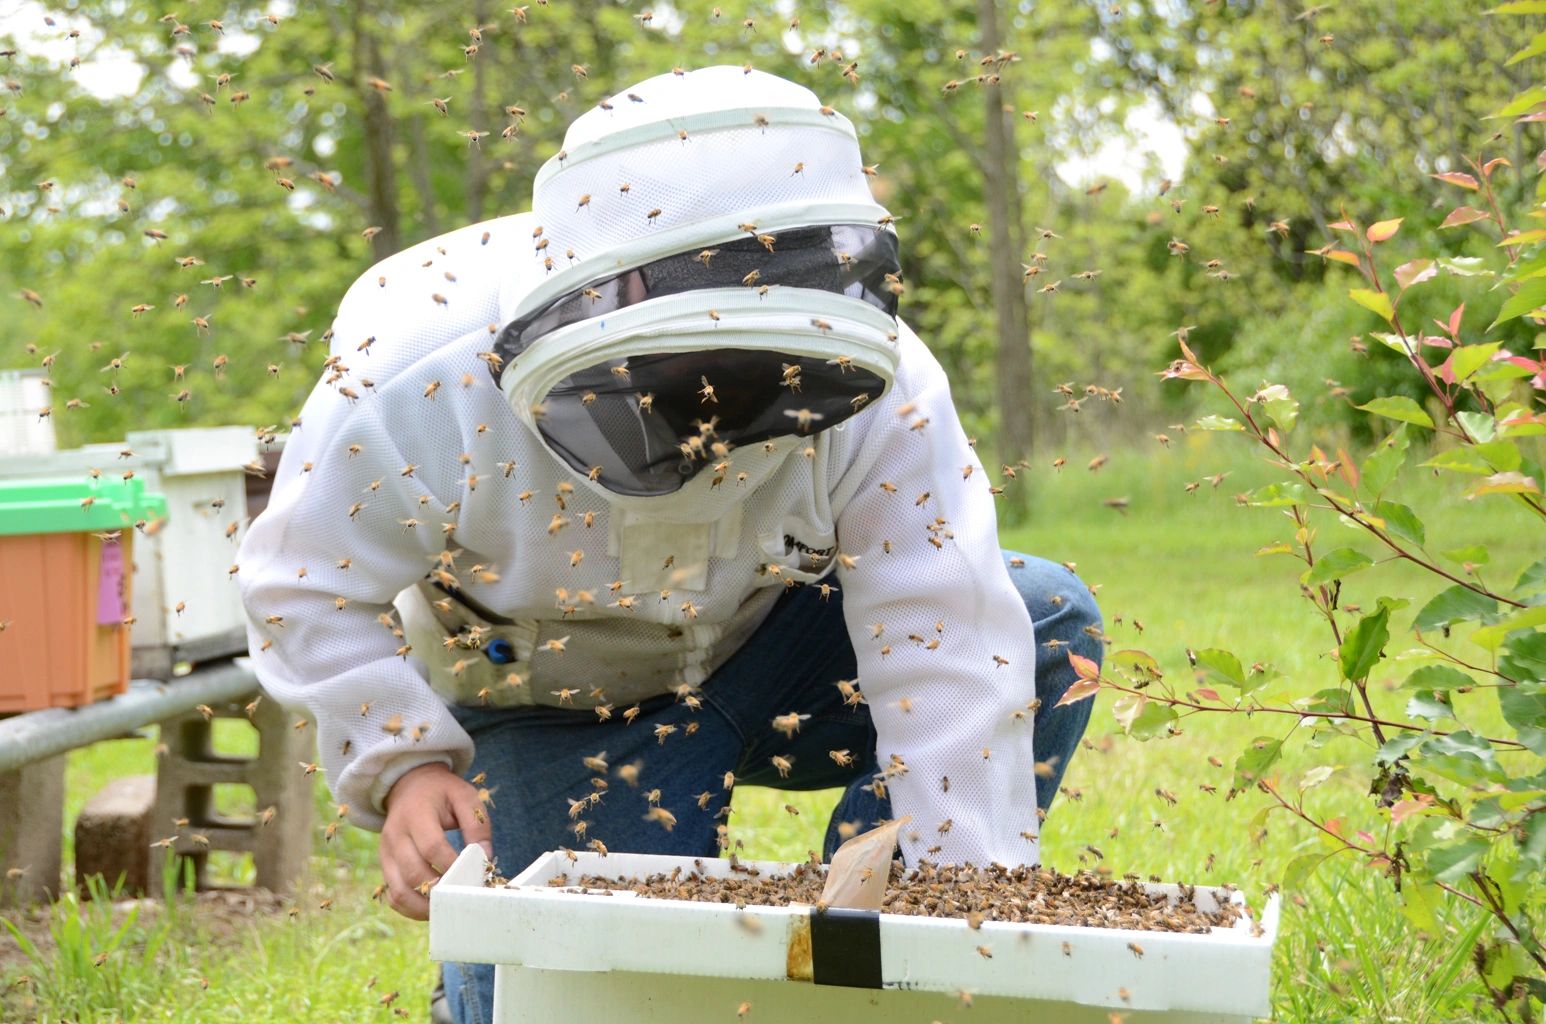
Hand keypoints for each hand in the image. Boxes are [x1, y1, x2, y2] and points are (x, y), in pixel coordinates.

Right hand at [379, 762, 491, 920]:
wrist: (409, 785)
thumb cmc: (442, 792)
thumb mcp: (465, 796)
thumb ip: (477, 825)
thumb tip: (486, 858)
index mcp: (416, 814)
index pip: (432, 847)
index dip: (453, 866)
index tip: (474, 875)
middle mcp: (395, 835)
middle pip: (414, 874)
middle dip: (441, 890)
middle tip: (465, 897)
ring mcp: (385, 853)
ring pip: (399, 891)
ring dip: (425, 907)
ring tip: (449, 908)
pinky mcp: (384, 866)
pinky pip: (393, 896)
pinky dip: (411, 908)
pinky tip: (432, 907)